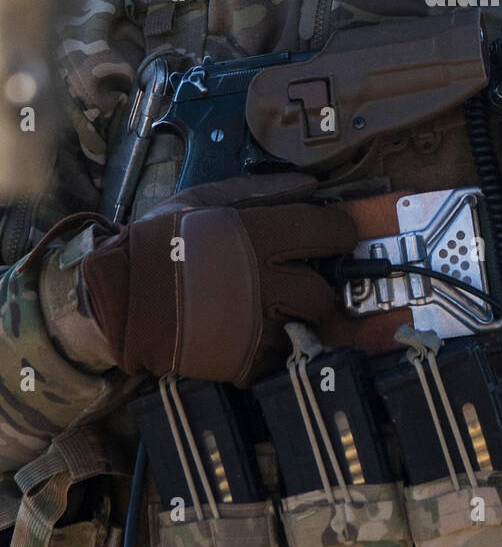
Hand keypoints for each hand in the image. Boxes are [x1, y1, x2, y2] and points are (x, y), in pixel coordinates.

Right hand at [80, 173, 357, 384]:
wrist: (117, 298)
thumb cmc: (160, 242)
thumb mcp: (206, 200)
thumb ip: (262, 190)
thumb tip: (311, 185)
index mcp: (259, 237)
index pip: (329, 232)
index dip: (339, 232)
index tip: (335, 234)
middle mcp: (265, 283)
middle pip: (324, 290)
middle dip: (319, 283)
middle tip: (303, 277)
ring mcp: (256, 327)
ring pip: (308, 325)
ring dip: (300, 315)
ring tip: (280, 305)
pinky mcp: (244, 361)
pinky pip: (281, 354)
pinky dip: (276, 344)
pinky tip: (258, 328)